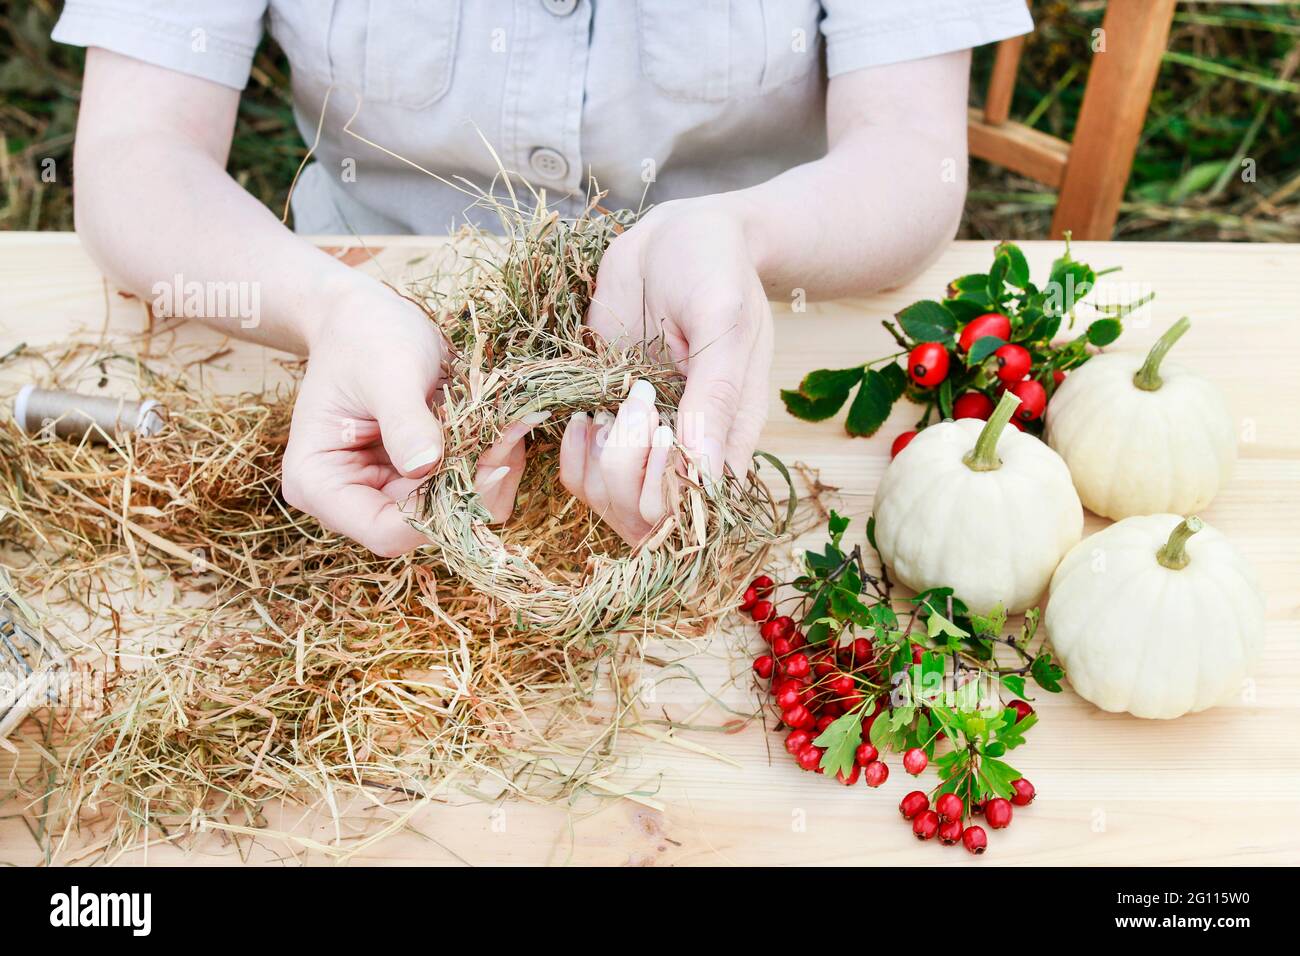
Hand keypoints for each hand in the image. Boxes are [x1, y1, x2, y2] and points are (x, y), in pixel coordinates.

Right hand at [282, 287, 535, 556]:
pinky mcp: (420, 480)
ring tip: (509, 426)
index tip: (486, 465)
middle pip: (426, 527)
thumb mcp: (386, 371)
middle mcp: (352, 501)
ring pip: (457, 514)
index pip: (386, 532)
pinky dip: (493, 462)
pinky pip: (468, 490)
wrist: (369, 315)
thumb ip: (405, 421)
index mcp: (319, 484)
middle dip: (474, 487)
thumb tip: (425, 465)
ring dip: (491, 475)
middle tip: (510, 437)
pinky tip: (504, 428)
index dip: (440, 513)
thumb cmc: (365, 335)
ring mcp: (389, 492)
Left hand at [562, 198, 772, 542]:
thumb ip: (715, 396)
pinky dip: (573, 452)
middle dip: (626, 471)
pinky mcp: (607, 422)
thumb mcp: (722, 319)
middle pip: (647, 520)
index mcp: (730, 438)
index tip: (663, 425)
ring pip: (610, 504)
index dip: (667, 488)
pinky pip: (581, 473)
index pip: (696, 512)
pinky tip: (582, 413)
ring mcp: (644, 441)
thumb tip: (706, 473)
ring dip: (597, 462)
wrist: (680, 233)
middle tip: (635, 401)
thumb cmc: (715, 268)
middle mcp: (688, 452)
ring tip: (608, 404)